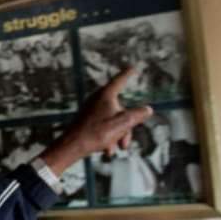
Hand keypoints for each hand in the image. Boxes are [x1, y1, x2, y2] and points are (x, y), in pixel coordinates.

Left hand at [39, 68, 153, 176]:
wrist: (72, 146)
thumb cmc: (97, 132)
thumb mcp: (123, 123)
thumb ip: (137, 115)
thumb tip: (148, 109)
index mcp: (106, 94)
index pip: (120, 80)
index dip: (127, 74)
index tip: (132, 68)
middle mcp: (97, 100)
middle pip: (121, 110)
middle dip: (126, 129)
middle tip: (124, 145)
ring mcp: (92, 110)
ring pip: (114, 121)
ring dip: (117, 137)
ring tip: (113, 150)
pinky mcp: (87, 121)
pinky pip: (103, 127)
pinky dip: (107, 138)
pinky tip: (106, 151)